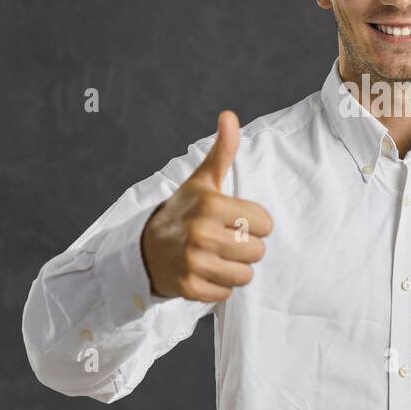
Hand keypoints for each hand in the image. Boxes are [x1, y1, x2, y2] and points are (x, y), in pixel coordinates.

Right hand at [141, 110, 273, 301]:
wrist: (145, 248)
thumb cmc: (183, 211)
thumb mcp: (203, 181)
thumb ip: (222, 151)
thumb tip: (230, 115)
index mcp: (210, 205)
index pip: (265, 224)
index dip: (256, 224)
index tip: (237, 221)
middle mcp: (200, 234)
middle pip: (258, 251)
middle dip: (247, 248)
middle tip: (225, 241)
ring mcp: (193, 263)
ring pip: (246, 275)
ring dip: (235, 269)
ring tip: (216, 257)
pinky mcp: (189, 288)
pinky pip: (227, 294)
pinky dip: (219, 286)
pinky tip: (204, 272)